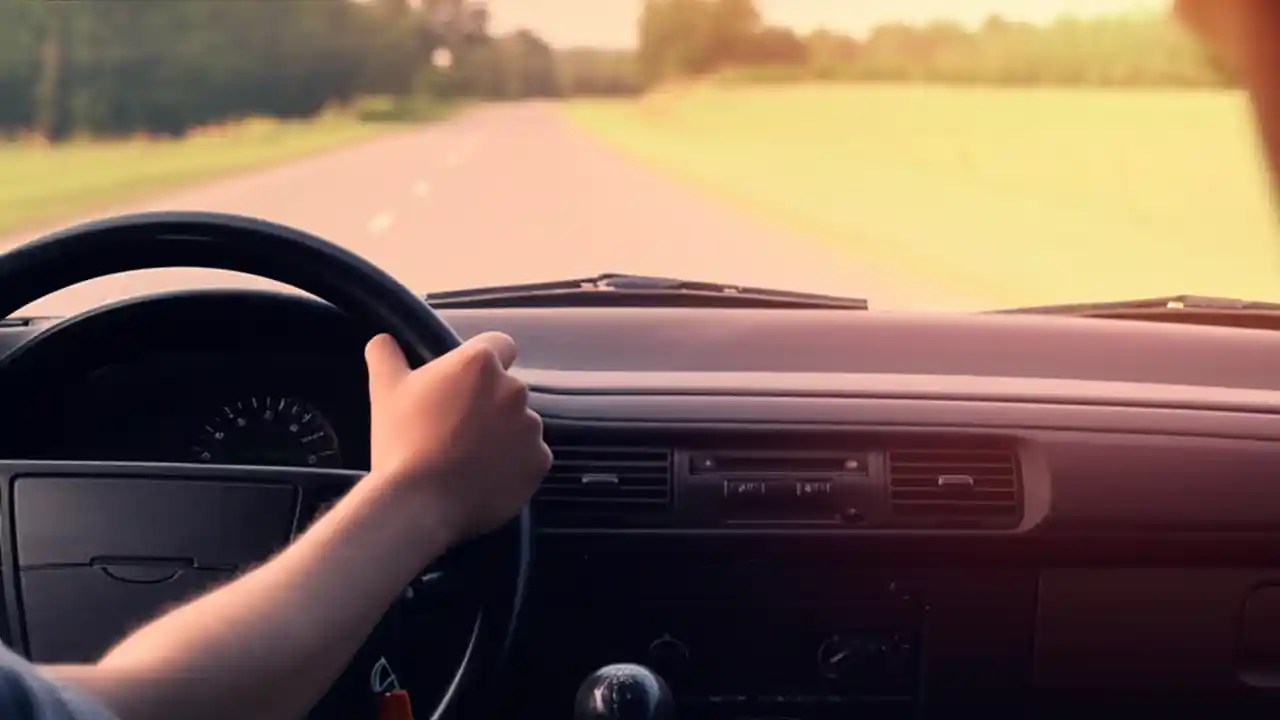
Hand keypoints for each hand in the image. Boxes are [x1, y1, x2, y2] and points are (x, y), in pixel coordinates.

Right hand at [364, 332, 551, 544]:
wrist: (419, 503)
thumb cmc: (401, 442)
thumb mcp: (386, 390)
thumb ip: (386, 356)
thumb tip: (383, 341)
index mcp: (480, 363)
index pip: (499, 345)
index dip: (483, 363)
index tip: (465, 383)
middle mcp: (514, 389)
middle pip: (507, 388)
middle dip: (488, 403)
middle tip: (455, 428)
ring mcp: (530, 427)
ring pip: (520, 423)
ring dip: (502, 434)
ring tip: (467, 457)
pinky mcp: (539, 461)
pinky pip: (529, 456)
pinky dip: (513, 464)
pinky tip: (483, 475)